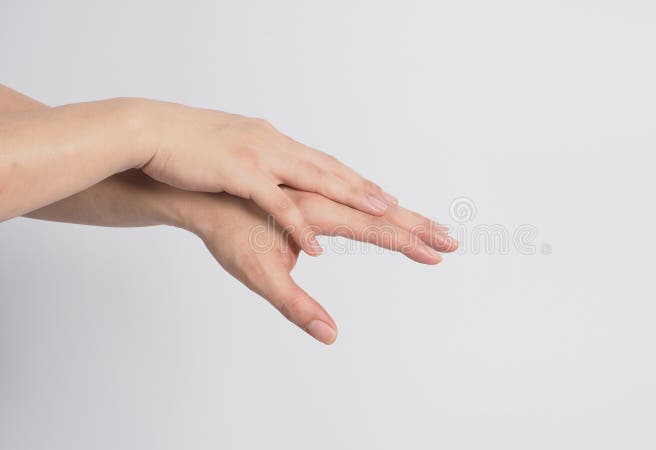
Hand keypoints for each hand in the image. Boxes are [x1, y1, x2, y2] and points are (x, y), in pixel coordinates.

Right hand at [132, 99, 397, 255]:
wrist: (153, 136)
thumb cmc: (194, 156)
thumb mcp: (238, 170)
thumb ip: (265, 187)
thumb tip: (279, 209)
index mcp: (282, 150)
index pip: (332, 169)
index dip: (365, 187)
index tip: (396, 204)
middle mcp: (281, 151)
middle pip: (339, 174)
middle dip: (378, 196)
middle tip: (408, 210)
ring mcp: (263, 160)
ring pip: (318, 180)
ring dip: (354, 197)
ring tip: (385, 214)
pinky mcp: (240, 173)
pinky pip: (275, 203)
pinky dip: (297, 225)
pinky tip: (316, 247)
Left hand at [186, 188, 456, 343]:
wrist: (197, 189)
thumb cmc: (226, 234)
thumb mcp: (258, 276)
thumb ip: (297, 304)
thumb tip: (330, 333)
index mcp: (316, 212)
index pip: (374, 230)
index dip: (408, 244)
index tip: (437, 254)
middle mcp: (321, 193)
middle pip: (381, 210)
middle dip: (418, 226)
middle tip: (450, 239)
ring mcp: (314, 182)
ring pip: (367, 195)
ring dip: (399, 210)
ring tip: (423, 223)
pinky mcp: (305, 178)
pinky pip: (348, 185)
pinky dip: (372, 196)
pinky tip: (376, 201)